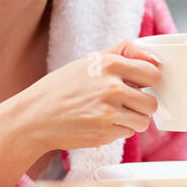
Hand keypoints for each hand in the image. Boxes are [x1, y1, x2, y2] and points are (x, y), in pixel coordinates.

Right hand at [5, 39, 161, 156]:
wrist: (33, 117)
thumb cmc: (61, 88)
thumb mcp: (89, 61)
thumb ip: (122, 52)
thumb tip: (154, 57)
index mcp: (109, 64)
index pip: (153, 74)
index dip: (149, 82)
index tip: (141, 86)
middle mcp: (110, 87)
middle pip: (152, 103)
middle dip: (143, 106)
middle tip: (127, 104)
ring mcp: (107, 112)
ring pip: (144, 121)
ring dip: (133, 121)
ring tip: (114, 115)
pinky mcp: (103, 133)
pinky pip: (127, 133)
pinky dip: (118, 131)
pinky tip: (100, 124)